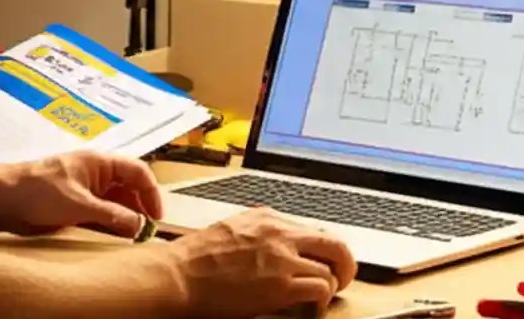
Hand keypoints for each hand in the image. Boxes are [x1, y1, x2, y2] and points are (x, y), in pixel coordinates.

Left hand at [0, 151, 162, 237]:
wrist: (3, 199)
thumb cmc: (38, 191)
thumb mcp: (79, 204)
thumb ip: (112, 215)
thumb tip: (139, 225)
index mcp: (99, 163)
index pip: (137, 172)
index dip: (151, 193)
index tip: (156, 216)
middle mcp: (95, 174)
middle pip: (128, 188)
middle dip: (139, 208)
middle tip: (145, 233)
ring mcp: (84, 190)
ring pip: (115, 203)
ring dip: (124, 219)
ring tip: (131, 239)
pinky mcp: (73, 205)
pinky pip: (100, 214)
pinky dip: (109, 225)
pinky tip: (112, 239)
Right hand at [166, 207, 356, 317]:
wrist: (179, 275)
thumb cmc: (194, 259)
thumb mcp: (230, 231)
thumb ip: (258, 235)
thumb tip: (274, 248)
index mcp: (265, 218)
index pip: (311, 229)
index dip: (320, 250)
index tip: (320, 261)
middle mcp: (279, 232)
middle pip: (333, 242)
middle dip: (343, 262)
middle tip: (342, 277)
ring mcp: (282, 257)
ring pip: (333, 267)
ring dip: (332, 284)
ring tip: (323, 296)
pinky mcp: (282, 284)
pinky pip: (322, 288)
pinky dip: (323, 299)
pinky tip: (312, 306)